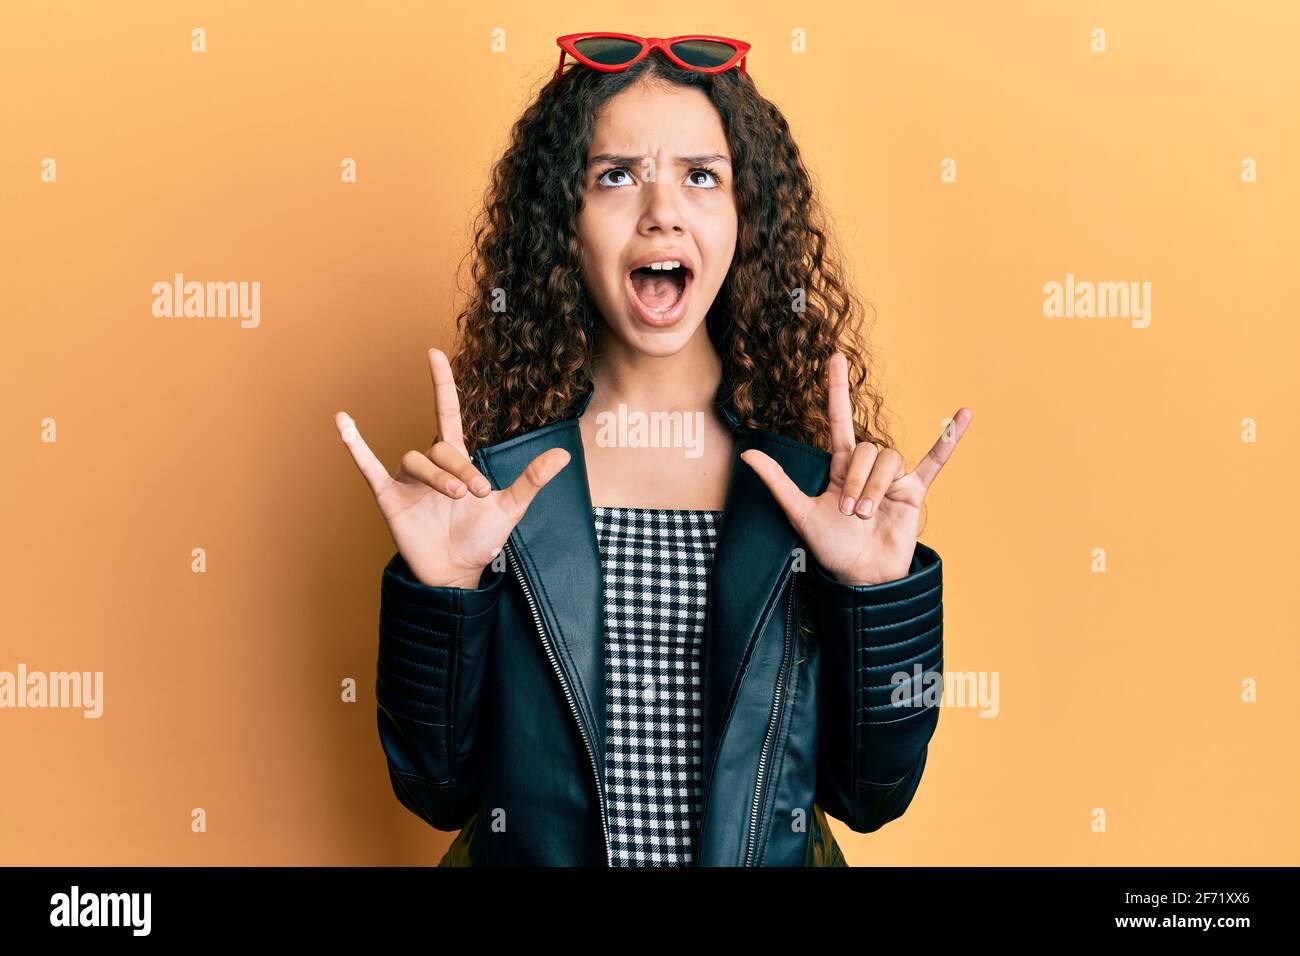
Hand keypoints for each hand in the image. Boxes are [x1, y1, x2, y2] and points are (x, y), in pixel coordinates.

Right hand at [335, 347, 571, 588]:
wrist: (457, 574)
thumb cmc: (480, 539)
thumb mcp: (510, 508)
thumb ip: (532, 480)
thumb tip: (565, 455)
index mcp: (457, 461)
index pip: (447, 413)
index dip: (442, 384)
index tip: (434, 354)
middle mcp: (430, 466)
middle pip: (439, 447)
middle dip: (459, 467)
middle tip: (476, 493)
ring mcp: (408, 481)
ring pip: (414, 459)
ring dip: (436, 475)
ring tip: (455, 496)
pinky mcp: (390, 498)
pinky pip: (368, 466)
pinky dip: (355, 445)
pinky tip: (343, 423)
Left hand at [740, 351, 970, 585]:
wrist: (861, 576)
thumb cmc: (829, 547)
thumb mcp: (799, 512)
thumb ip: (777, 481)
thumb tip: (746, 455)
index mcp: (840, 466)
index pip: (840, 420)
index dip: (837, 390)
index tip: (835, 358)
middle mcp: (867, 467)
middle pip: (867, 449)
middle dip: (857, 481)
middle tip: (849, 512)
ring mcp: (893, 478)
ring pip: (889, 459)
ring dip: (877, 487)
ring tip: (867, 516)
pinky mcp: (914, 491)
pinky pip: (935, 461)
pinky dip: (949, 439)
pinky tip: (964, 416)